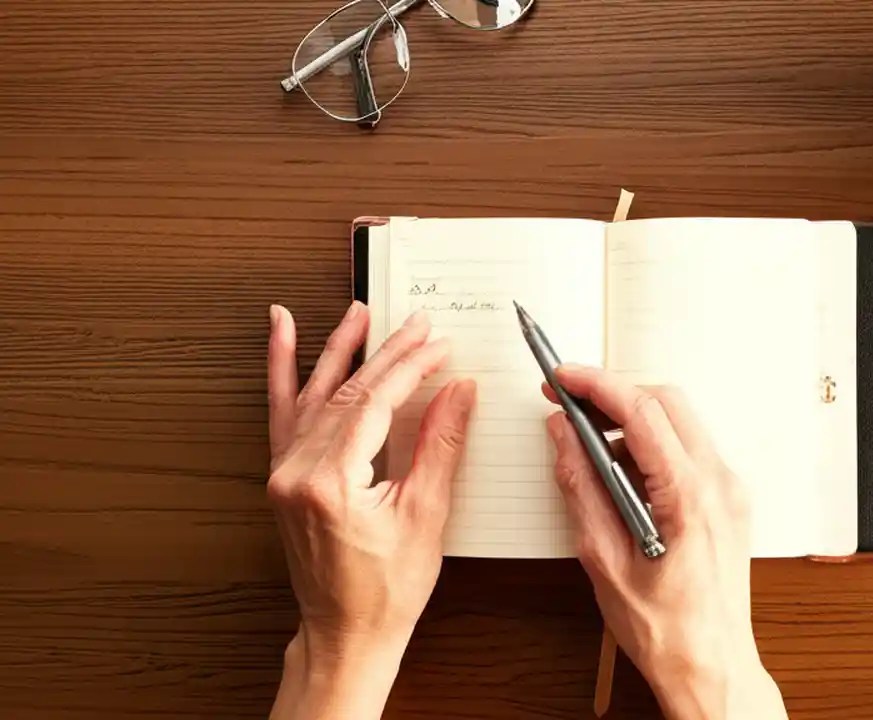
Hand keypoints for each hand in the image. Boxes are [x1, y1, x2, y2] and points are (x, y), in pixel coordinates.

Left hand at [266, 302, 475, 719]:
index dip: (410, 367)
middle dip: (386, 354)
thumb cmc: (386, 590)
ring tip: (359, 312)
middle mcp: (296, 472)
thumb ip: (438, 445)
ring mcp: (283, 473)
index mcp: (330, 483)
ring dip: (338, 350)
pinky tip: (282, 333)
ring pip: (313, 394)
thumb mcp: (425, 515)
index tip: (438, 344)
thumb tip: (456, 391)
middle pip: (346, 392)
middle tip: (418, 324)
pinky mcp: (282, 477)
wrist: (346, 632)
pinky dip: (282, 371)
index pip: (375, 403)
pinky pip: (281, 413)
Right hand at [543, 365, 786, 719]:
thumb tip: (563, 437)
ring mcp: (729, 489)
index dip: (596, 384)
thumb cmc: (665, 630)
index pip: (642, 410)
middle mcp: (720, 483)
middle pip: (666, 401)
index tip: (562, 378)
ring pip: (679, 422)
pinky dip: (651, 449)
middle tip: (569, 406)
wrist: (711, 666)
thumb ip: (580, 487)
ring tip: (591, 454)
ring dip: (632, 424)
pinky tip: (621, 479)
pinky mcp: (728, 499)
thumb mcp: (603, 558)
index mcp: (690, 495)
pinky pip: (688, 451)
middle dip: (614, 395)